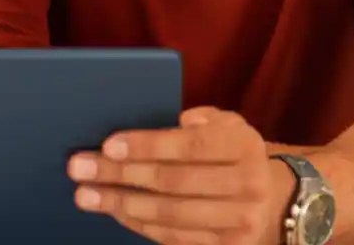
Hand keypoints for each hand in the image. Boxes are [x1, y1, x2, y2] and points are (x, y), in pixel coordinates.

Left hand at [68, 107, 288, 244]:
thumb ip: (200, 120)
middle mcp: (247, 185)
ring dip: (121, 204)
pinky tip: (114, 211)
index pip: (190, 146)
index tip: (108, 144)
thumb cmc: (232, 153)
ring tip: (86, 194)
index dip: (147, 146)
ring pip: (169, 215)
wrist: (273, 200)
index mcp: (243, 146)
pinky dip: (139, 225)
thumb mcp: (226, 124)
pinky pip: (174, 238)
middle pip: (173, 183)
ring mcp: (239, 222)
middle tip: (80, 167)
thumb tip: (170, 123)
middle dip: (120, 175)